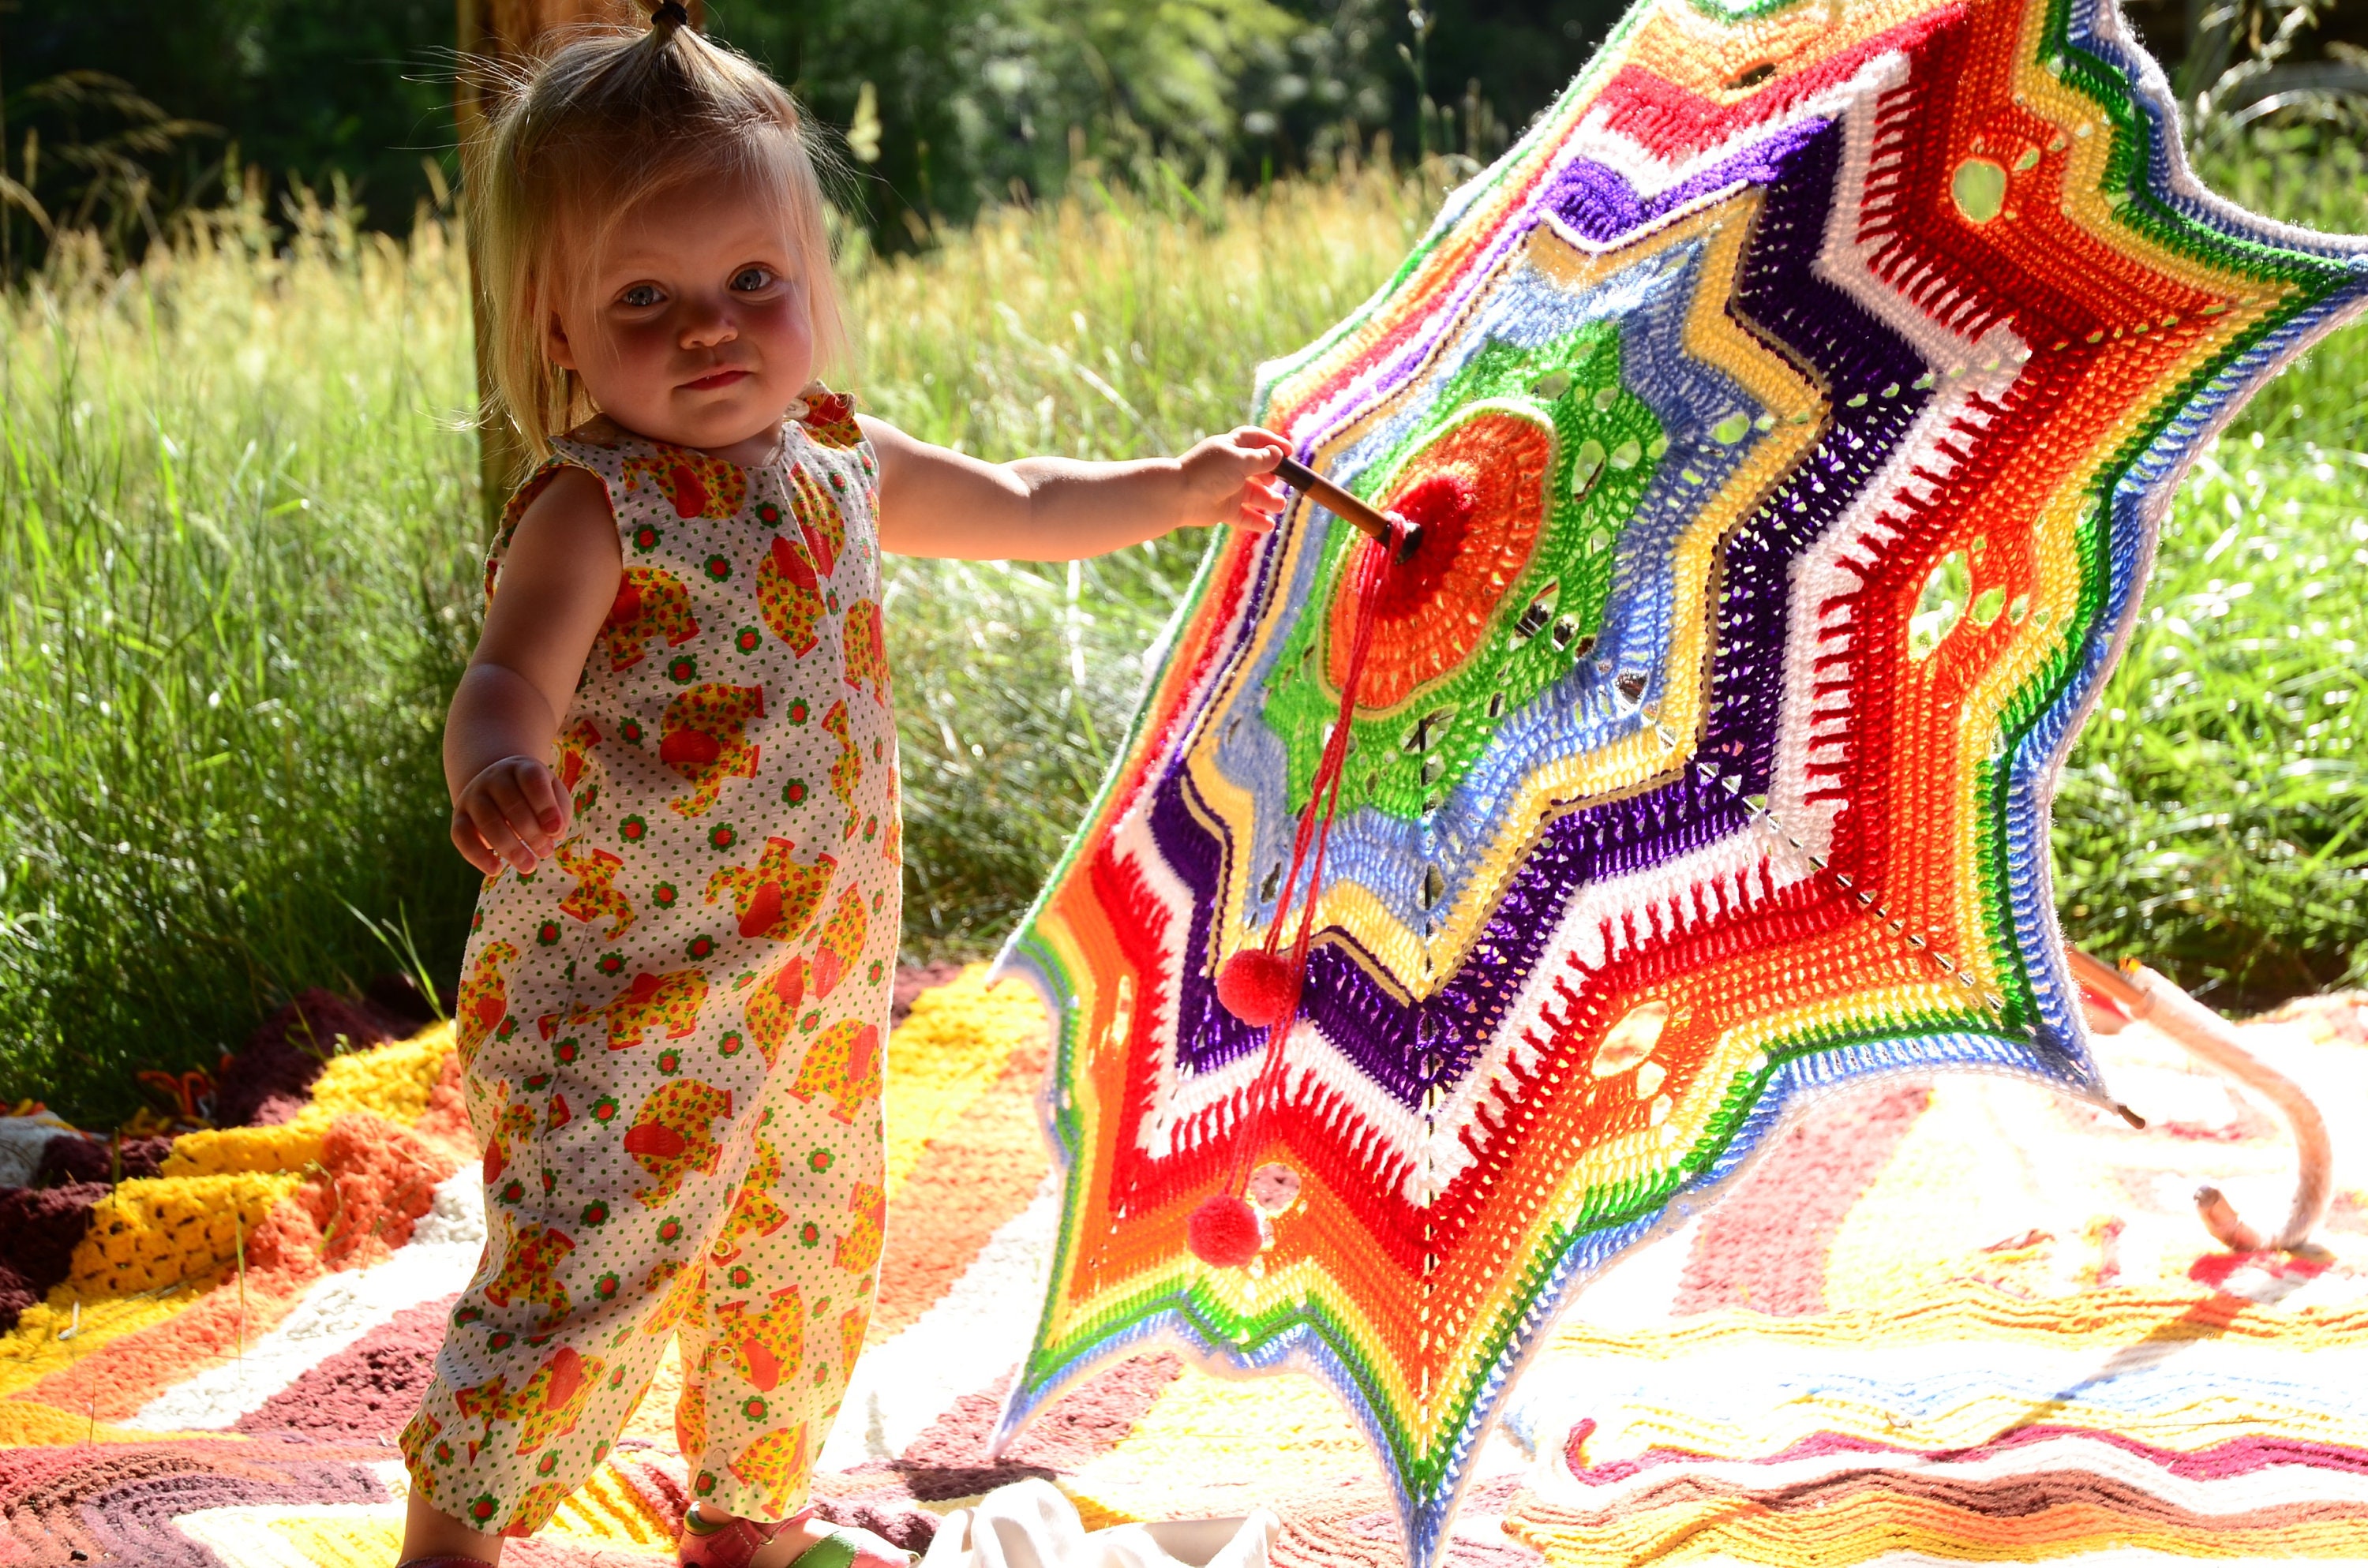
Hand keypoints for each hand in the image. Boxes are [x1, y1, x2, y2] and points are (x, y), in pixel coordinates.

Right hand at [452, 754, 570, 875]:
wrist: (497, 785)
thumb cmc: (533, 794)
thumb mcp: (552, 793)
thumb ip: (559, 811)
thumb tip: (556, 833)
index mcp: (521, 768)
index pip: (532, 781)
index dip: (545, 806)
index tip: (556, 832)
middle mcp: (494, 778)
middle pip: (511, 804)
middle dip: (531, 833)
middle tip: (545, 852)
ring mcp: (473, 796)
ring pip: (487, 821)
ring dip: (509, 848)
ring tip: (528, 867)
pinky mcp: (459, 817)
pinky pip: (461, 836)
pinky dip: (477, 855)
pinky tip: (495, 870)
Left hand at [1177, 426, 1290, 533]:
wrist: (1179, 495)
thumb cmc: (1209, 473)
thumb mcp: (1240, 461)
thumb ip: (1262, 460)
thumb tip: (1278, 455)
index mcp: (1231, 447)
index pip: (1255, 439)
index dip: (1273, 443)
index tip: (1290, 452)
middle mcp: (1230, 467)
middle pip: (1257, 469)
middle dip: (1273, 475)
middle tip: (1283, 481)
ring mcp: (1227, 489)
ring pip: (1253, 494)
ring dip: (1268, 500)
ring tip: (1279, 505)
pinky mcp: (1223, 509)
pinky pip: (1244, 516)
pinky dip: (1256, 521)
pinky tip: (1269, 525)